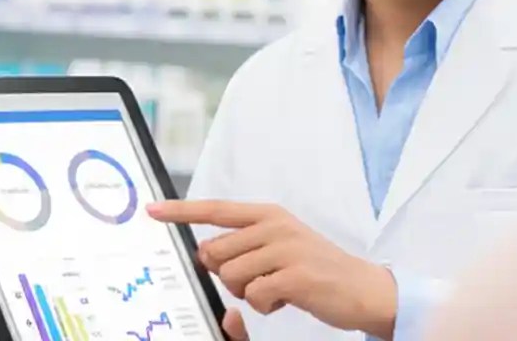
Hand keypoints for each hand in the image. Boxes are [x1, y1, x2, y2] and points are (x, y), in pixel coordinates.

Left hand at [148, 200, 396, 337]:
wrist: (363, 288)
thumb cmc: (315, 271)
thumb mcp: (279, 249)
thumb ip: (242, 247)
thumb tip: (204, 255)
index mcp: (269, 215)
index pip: (216, 210)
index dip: (182, 211)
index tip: (152, 210)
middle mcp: (275, 225)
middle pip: (215, 253)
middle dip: (227, 275)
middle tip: (259, 279)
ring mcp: (286, 248)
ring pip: (230, 276)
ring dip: (249, 293)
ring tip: (279, 288)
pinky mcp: (295, 275)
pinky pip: (253, 297)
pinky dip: (266, 306)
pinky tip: (288, 299)